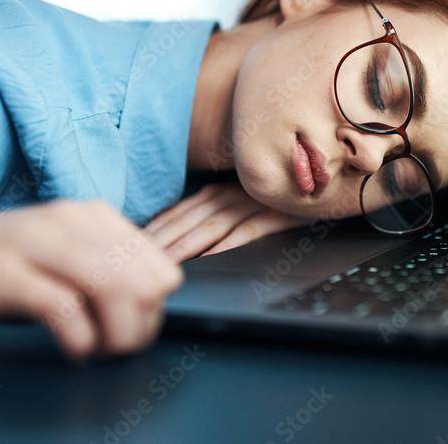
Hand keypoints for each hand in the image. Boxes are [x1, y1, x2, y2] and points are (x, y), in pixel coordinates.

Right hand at [0, 199, 182, 362]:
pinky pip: (63, 308)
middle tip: (117, 347)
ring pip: (111, 288)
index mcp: (93, 215)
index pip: (159, 266)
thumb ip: (109, 268)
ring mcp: (32, 242)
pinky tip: (73, 349)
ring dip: (115, 335)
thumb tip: (154, 304)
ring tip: (99, 350)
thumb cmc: (4, 265)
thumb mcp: (66, 256)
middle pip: (142, 280)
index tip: (135, 329)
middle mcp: (68, 221)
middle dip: (140, 327)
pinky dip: (79, 339)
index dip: (156, 309)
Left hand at [145, 182, 306, 262]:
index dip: (152, 231)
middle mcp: (228, 195)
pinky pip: (245, 232)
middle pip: (186, 222)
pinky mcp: (273, 215)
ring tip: (165, 264)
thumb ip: (210, 213)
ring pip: (209, 228)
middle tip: (135, 263)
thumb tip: (177, 236)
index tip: (129, 249)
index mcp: (215, 193)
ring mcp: (250, 204)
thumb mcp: (237, 200)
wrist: (318, 182)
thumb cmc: (273, 198)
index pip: (175, 213)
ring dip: (186, 246)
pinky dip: (226, 245)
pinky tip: (211, 258)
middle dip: (160, 243)